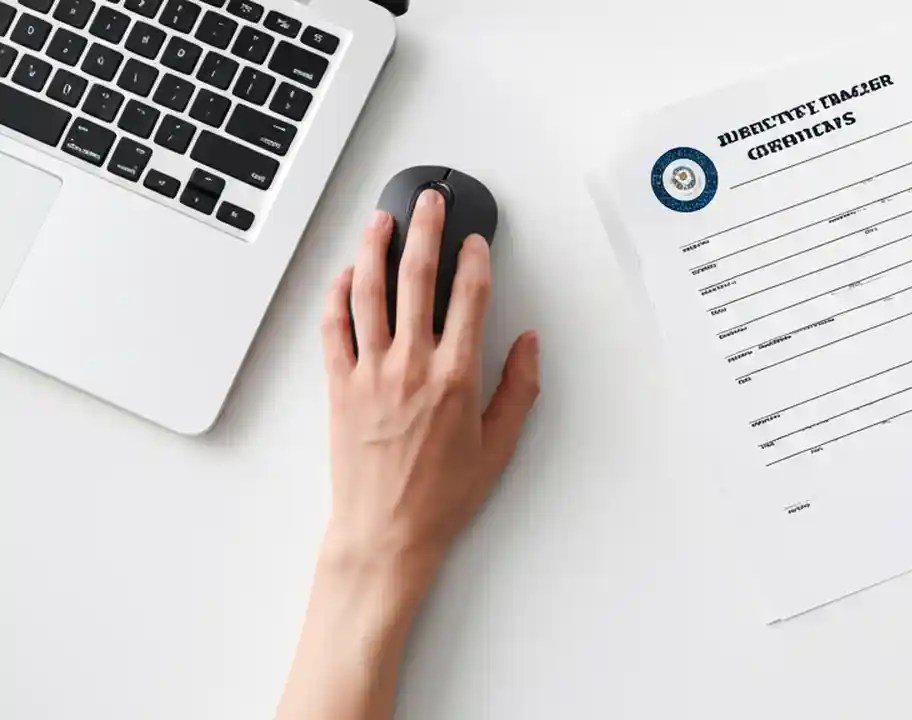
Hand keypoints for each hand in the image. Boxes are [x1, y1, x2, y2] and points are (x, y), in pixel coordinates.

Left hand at [320, 190, 539, 593]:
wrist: (386, 532)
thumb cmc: (443, 496)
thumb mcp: (500, 446)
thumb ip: (519, 388)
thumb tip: (527, 343)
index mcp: (457, 377)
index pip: (469, 297)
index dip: (474, 259)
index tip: (475, 241)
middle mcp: (412, 365)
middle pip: (417, 277)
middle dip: (425, 230)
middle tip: (429, 201)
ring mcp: (370, 372)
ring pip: (370, 292)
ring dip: (375, 248)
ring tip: (381, 219)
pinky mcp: (338, 386)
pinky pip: (334, 328)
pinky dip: (338, 295)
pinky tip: (346, 274)